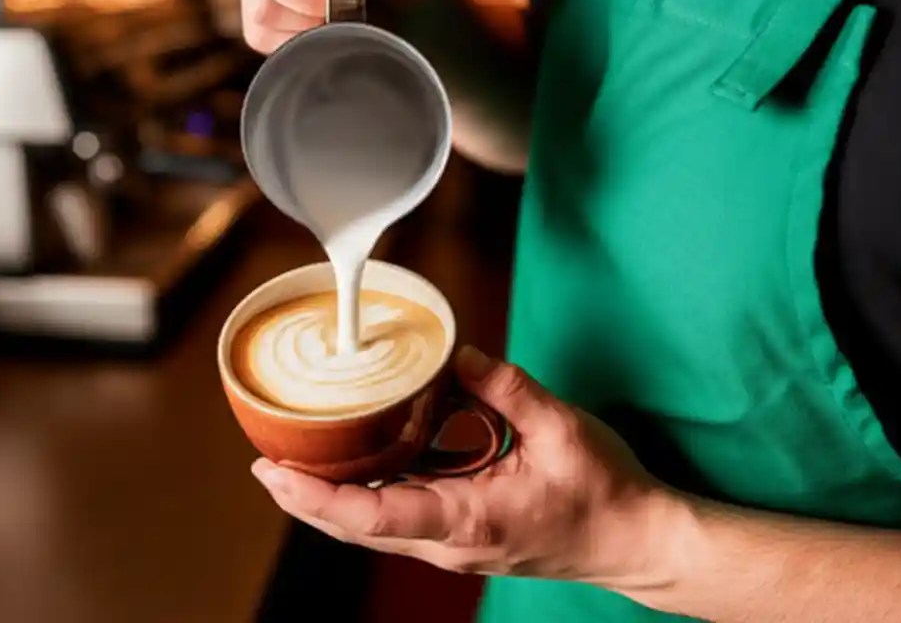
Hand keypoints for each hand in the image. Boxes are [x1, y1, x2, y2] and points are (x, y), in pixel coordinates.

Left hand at [251, 346, 682, 589]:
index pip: (372, 516)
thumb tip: (455, 353)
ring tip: (293, 462)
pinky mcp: (462, 538)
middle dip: (304, 498)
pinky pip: (399, 521)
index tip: (274, 474)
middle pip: (356, 528)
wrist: (636, 542)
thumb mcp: (560, 429)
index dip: (315, 498)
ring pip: (373, 529)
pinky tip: (354, 466)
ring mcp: (454, 546)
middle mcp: (450, 542)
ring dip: (329, 500)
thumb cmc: (605, 493)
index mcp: (468, 518)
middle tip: (264, 461)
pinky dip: (364, 498)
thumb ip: (504, 387)